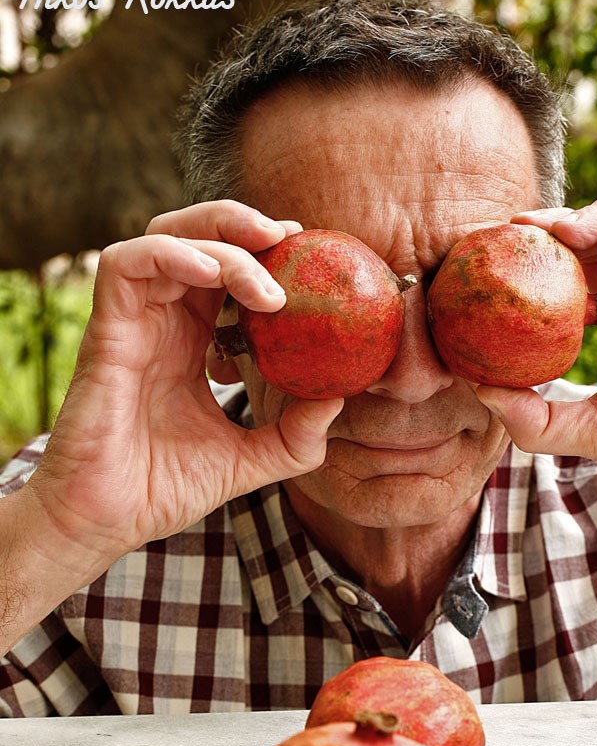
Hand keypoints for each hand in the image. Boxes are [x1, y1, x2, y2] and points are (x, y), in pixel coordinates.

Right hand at [26, 201, 343, 573]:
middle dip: (243, 225)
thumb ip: (295, 437)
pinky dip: (172, 255)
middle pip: (196, 236)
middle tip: (290, 240)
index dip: (263, 253)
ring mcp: (133, 322)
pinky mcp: (107, 331)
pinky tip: (214, 277)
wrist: (110, 520)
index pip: (225, 271)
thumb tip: (339, 400)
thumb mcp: (250, 461)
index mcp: (192, 341)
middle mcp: (163, 322)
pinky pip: (126, 264)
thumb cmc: (165, 489)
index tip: (308, 259)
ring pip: (166, 238)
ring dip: (220, 242)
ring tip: (265, 283)